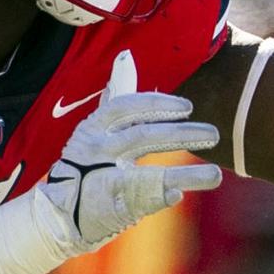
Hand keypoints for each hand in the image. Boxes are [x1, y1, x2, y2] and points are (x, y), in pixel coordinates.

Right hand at [41, 88, 219, 249]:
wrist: (57, 214)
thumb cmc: (86, 168)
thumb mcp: (100, 131)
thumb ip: (119, 102)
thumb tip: (126, 58)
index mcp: (92, 129)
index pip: (124, 108)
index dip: (156, 105)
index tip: (187, 107)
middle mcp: (94, 151)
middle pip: (141, 137)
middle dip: (180, 134)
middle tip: (213, 134)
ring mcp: (99, 180)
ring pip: (147, 177)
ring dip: (184, 175)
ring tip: (216, 176)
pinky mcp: (106, 208)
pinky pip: (140, 200)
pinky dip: (161, 196)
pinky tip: (180, 194)